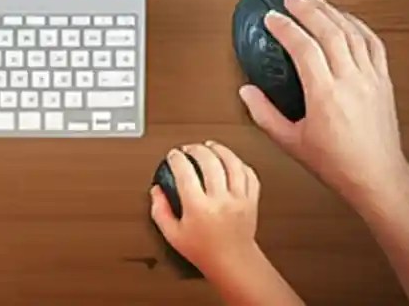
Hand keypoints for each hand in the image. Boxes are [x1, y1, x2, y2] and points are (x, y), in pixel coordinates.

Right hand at [150, 142, 262, 273]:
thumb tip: (156, 191)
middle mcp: (220, 201)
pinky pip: (249, 174)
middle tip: (188, 148)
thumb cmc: (205, 251)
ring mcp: (238, 199)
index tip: (173, 155)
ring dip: (219, 149)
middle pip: (209, 161)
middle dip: (196, 149)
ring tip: (210, 146)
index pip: (185, 172)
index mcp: (199, 208)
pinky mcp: (251, 200)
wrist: (233, 263)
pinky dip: (239, 162)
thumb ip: (160, 211)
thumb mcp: (173, 235)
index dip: (177, 158)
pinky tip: (230, 160)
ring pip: (232, 163)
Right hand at [239, 0, 408, 205]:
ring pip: (352, 32)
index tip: (273, 19)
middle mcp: (351, 82)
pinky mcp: (383, 81)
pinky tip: (347, 19)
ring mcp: (370, 79)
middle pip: (329, 31)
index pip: (303, 47)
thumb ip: (264, 114)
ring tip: (315, 2)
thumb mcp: (291, 142)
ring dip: (332, 12)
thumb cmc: (338, 164)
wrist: (377, 176)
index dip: (286, 28)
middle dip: (307, 10)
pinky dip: (358, 26)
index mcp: (326, 95)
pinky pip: (373, 43)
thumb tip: (247, 92)